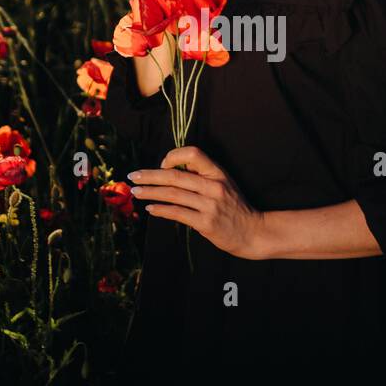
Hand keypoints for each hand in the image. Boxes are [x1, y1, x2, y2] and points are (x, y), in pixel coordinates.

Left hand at [126, 145, 266, 259]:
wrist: (252, 232)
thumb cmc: (234, 207)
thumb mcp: (224, 184)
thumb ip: (202, 176)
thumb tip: (170, 169)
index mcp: (218, 173)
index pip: (193, 153)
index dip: (174, 156)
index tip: (162, 165)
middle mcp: (214, 186)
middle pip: (175, 175)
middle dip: (150, 175)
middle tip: (132, 177)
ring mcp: (210, 205)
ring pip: (173, 194)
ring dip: (150, 192)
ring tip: (135, 192)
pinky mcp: (206, 223)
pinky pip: (178, 213)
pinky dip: (161, 210)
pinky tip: (151, 209)